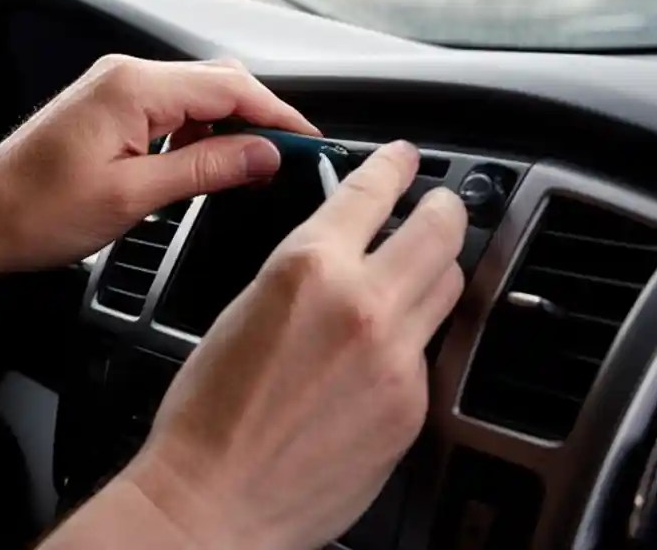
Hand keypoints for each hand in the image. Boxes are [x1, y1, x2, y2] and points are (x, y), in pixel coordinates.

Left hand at [0, 54, 317, 272]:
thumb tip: (263, 154)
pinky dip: (198, 135)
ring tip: (250, 173)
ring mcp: (114, 89)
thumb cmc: (36, 212)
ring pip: (196, 97)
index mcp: (133, 87)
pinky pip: (170, 110)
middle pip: (218, 84)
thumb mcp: (134, 197)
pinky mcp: (107, 108)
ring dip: (228, 129)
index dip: (278, 115)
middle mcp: (125, 75)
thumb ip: (206, 169)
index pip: (231, 87)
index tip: (309, 143)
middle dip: (259, 120)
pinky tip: (206, 166)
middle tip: (286, 163)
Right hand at [120, 141, 467, 548]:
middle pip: (442, 230)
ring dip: (437, 269)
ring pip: (450, 287)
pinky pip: (431, 353)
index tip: (406, 158)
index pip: (373, 191)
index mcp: (309, 268)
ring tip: (420, 270)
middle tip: (438, 204)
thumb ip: (302, 272)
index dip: (396, 165)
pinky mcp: (413, 407)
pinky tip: (385, 352)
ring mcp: (398, 359)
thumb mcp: (243, 310)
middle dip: (444, 207)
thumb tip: (336, 254)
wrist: (215, 499)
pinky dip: (414, 341)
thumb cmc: (206, 412)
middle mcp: (364, 304)